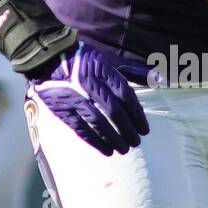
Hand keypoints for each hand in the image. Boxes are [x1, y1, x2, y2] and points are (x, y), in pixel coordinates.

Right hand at [30, 41, 149, 156]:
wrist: (47, 57)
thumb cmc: (82, 59)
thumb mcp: (107, 59)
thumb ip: (132, 72)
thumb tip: (160, 79)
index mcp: (103, 70)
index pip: (125, 96)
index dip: (137, 115)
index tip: (144, 129)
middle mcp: (89, 84)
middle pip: (114, 112)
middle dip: (127, 130)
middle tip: (136, 142)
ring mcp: (74, 97)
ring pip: (98, 123)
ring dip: (113, 139)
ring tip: (124, 149)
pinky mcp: (62, 108)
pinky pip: (81, 128)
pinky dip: (95, 142)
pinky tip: (106, 150)